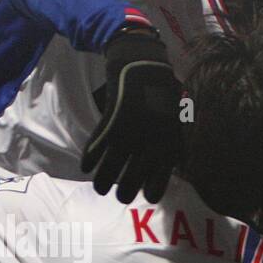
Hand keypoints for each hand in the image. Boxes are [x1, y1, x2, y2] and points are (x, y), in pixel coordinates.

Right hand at [81, 29, 184, 203]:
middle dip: (123, 194)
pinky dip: (89, 160)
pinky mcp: (110, 125)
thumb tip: (161, 173)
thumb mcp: (175, 125)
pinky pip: (94, 151)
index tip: (144, 192)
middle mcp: (147, 148)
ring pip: (108, 173)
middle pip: (129, 186)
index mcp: (167, 149)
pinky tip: (87, 166)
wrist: (144, 68)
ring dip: (102, 183)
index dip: (148, 193)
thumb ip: (171, 151)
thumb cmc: (162, 97)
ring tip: (100, 188)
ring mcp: (127, 137)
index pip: (156, 187)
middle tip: (120, 194)